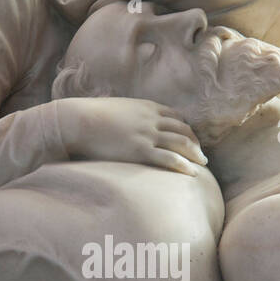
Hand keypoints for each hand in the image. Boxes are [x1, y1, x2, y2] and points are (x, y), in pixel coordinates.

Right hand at [56, 97, 205, 174]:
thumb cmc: (89, 116)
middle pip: (183, 129)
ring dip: (195, 154)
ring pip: (181, 143)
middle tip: (201, 154)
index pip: (175, 115)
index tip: (190, 138)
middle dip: (195, 142)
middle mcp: (151, 119)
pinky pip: (169, 159)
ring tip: (202, 164)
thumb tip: (125, 124)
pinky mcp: (140, 151)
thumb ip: (128, 115)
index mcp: (146, 106)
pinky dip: (184, 165)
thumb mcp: (115, 108)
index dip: (186, 127)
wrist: (77, 120)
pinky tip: (192, 173)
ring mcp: (147, 135)